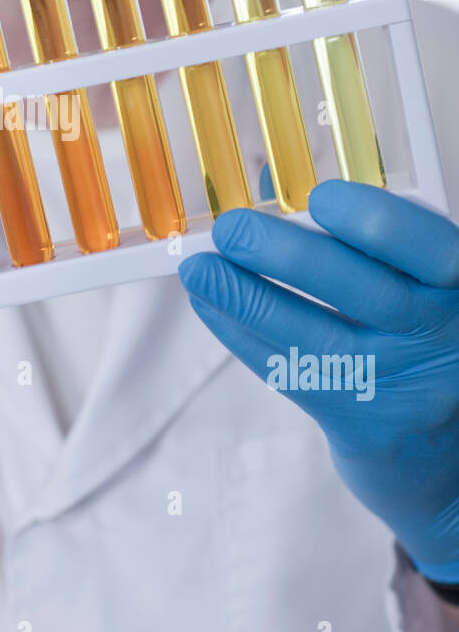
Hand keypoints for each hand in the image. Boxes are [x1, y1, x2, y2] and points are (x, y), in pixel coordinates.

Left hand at [178, 180, 458, 584]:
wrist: (444, 440)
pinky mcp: (361, 422)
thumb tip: (271, 191)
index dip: (373, 221)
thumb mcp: (419, 280)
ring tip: (199, 270)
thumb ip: (362, 238)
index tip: (319, 199)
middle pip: (367, 294)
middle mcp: (440, 334)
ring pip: (317, 340)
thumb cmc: (419, 328)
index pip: (429, 248)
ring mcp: (400, 383)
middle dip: (289, 257)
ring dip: (247, 299)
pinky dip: (242, 335)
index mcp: (457, 283)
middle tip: (232, 230)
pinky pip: (292, 373)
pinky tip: (210, 304)